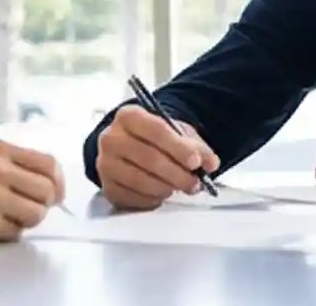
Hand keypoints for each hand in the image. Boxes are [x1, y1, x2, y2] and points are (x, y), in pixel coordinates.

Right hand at [0, 140, 64, 241]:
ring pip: (37, 213)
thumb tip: (55, 185)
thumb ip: (17, 166)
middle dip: (43, 204)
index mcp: (0, 149)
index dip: (58, 182)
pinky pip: (16, 232)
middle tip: (27, 209)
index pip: (49, 164)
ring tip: (7, 217)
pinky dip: (7, 233)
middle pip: (48, 190)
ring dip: (26, 221)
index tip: (56, 194)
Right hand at [95, 105, 220, 210]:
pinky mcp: (107, 187)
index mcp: (128, 116)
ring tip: (180, 186)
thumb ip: (195, 146)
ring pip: (141, 180)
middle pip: (148, 158)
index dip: (178, 148)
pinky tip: (162, 192)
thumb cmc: (154, 139)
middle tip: (194, 182)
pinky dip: (153, 198)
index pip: (155, 130)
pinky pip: (133, 198)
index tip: (196, 162)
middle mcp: (111, 138)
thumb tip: (210, 163)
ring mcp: (105, 164)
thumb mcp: (177, 134)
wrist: (131, 147)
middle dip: (177, 173)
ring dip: (166, 187)